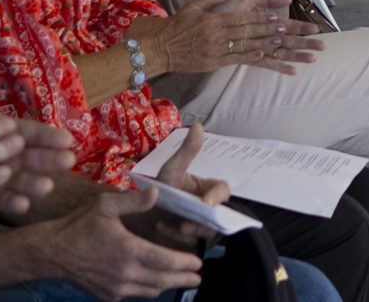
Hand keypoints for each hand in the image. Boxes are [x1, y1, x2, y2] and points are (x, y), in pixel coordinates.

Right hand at [37, 189, 203, 298]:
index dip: (185, 263)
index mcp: (129, 250)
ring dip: (167, 286)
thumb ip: (134, 202)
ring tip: (181, 280)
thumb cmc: (79, 226)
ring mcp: (116, 289)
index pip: (166, 261)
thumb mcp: (106, 206)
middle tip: (197, 277)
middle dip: (183, 278)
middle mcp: (125, 274)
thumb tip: (158, 193)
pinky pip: (134, 295)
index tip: (198, 262)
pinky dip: (147, 289)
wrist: (52, 252)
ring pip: (150, 291)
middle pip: (163, 280)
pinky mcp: (108, 296)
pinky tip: (153, 282)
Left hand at [124, 124, 233, 247]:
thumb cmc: (165, 187)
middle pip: (219, 216)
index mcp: (210, 189)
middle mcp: (211, 208)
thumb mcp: (173, 168)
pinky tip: (163, 227)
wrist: (145, 210)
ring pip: (208, 231)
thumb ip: (187, 151)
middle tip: (187, 223)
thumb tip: (198, 126)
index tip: (206, 203)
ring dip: (191, 229)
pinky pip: (193, 242)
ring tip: (175, 225)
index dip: (217, 197)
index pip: (222, 191)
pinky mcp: (194, 240)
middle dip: (204, 221)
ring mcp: (204, 225)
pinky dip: (178, 235)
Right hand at [147, 0, 324, 75]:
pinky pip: (233, 60)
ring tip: (279, 41)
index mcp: (213, 20)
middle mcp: (216, 35)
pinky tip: (261, 55)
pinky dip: (248, 58)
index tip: (274, 16)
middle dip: (267, 30)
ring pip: (243, 46)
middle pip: (246, 32)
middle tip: (284, 28)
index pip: (240, 18)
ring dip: (263, 44)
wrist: (159, 48)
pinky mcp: (212, 63)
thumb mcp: (193, 6)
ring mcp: (215, 50)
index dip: (259, 18)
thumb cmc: (176, 26)